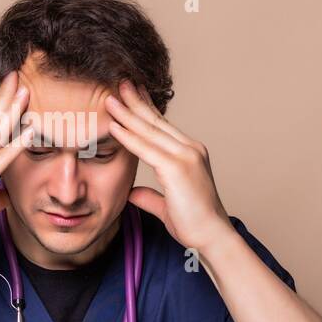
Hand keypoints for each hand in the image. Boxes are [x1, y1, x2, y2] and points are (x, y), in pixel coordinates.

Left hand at [104, 80, 234, 252]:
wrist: (211, 237)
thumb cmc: (194, 224)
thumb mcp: (166, 205)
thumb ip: (149, 195)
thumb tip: (132, 191)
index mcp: (190, 153)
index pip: (163, 126)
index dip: (145, 109)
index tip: (131, 95)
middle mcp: (190, 149)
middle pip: (156, 121)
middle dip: (135, 101)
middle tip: (119, 83)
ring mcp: (185, 156)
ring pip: (149, 130)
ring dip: (127, 113)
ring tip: (109, 97)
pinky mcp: (177, 167)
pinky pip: (146, 148)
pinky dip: (128, 136)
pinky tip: (114, 126)